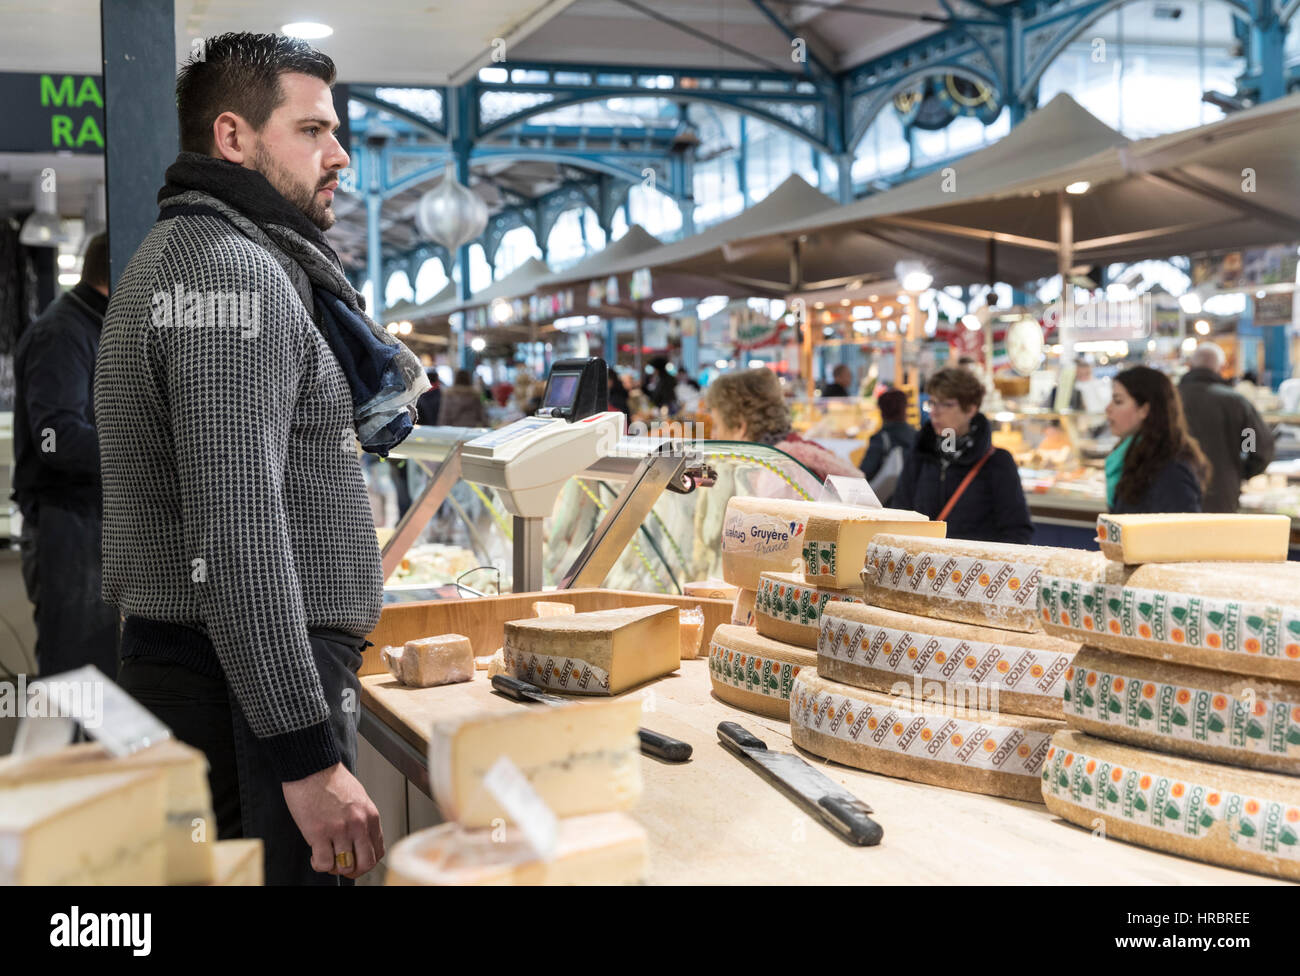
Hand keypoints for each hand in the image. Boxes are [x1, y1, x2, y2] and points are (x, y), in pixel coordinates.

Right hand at [282, 763, 384, 878]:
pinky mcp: (319, 832)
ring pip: (344, 866)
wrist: (312, 766)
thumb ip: (363, 820)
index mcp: (370, 815)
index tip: (356, 861)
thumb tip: (361, 841)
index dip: (366, 861)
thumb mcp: (359, 798)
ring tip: (326, 856)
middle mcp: (358, 824)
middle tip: (342, 866)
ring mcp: (339, 829)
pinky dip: (319, 864)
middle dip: (354, 870)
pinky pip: (324, 863)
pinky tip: (315, 855)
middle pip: (365, 863)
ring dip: (334, 866)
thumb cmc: (332, 780)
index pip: (377, 851)